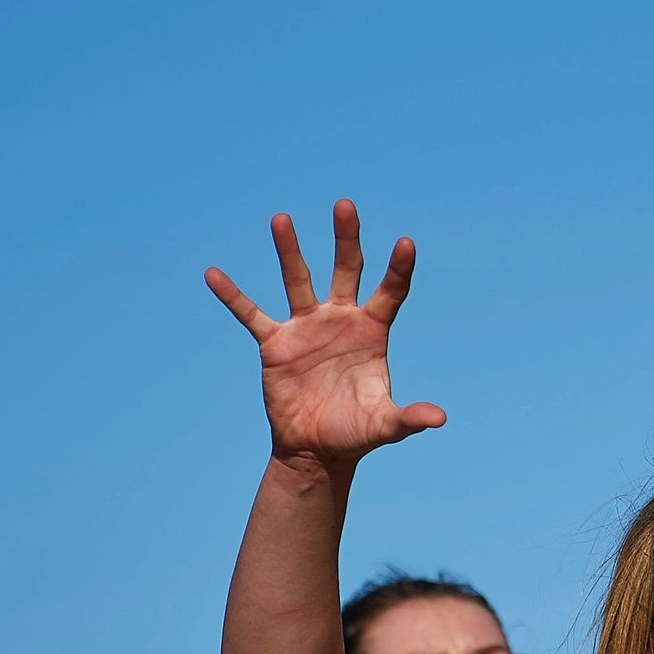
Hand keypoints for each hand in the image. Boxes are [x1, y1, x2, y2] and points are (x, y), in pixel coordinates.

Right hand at [206, 200, 444, 467]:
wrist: (316, 448)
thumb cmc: (355, 432)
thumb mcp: (385, 425)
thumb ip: (409, 418)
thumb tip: (440, 419)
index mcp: (372, 331)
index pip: (390, 293)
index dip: (398, 269)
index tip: (406, 242)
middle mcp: (340, 320)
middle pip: (346, 270)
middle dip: (346, 239)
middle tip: (345, 204)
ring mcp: (306, 327)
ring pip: (298, 280)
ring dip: (289, 250)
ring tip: (281, 217)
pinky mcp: (275, 343)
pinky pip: (250, 314)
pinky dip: (233, 296)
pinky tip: (214, 273)